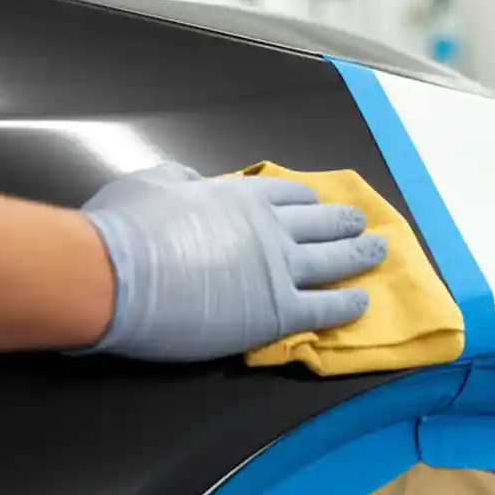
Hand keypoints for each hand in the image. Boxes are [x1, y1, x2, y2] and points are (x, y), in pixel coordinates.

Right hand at [79, 163, 385, 361]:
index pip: (288, 195)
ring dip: (360, 254)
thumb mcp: (151, 185)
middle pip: (321, 223)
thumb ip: (178, 183)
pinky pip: (325, 307)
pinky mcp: (277, 311)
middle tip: (360, 223)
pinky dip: (347, 305)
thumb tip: (189, 182)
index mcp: (241, 196)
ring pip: (334, 260)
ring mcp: (279, 269)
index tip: (315, 204)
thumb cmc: (125, 228)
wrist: (117, 275)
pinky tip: (362, 303)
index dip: (305, 201)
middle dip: (344, 222)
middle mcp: (271, 228)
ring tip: (377, 252)